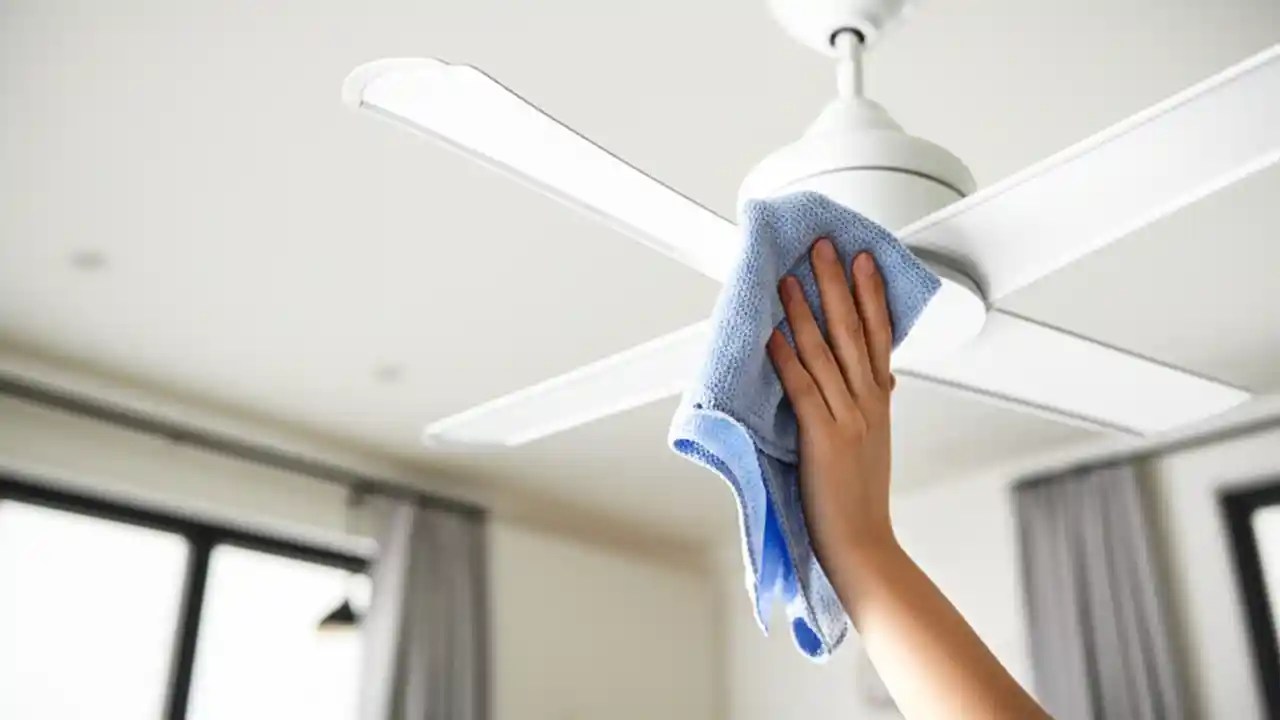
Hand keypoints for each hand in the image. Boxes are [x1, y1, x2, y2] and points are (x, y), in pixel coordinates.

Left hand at [767, 238, 897, 575]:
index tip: (862, 261)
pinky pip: (802, 390)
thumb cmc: (860, 502)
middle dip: (837, 285)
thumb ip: (872, 408)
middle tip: (825, 247)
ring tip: (789, 277)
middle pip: (853, 331)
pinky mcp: (823, 439)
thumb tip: (882, 381)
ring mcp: (847, 420)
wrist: (864, 547)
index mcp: (878, 404)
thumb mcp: (874, 444)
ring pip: (825, 353)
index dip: (870, 295)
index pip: (878, 336)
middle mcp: (866, 404)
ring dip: (805, 311)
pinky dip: (786, 359)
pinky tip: (774, 335)